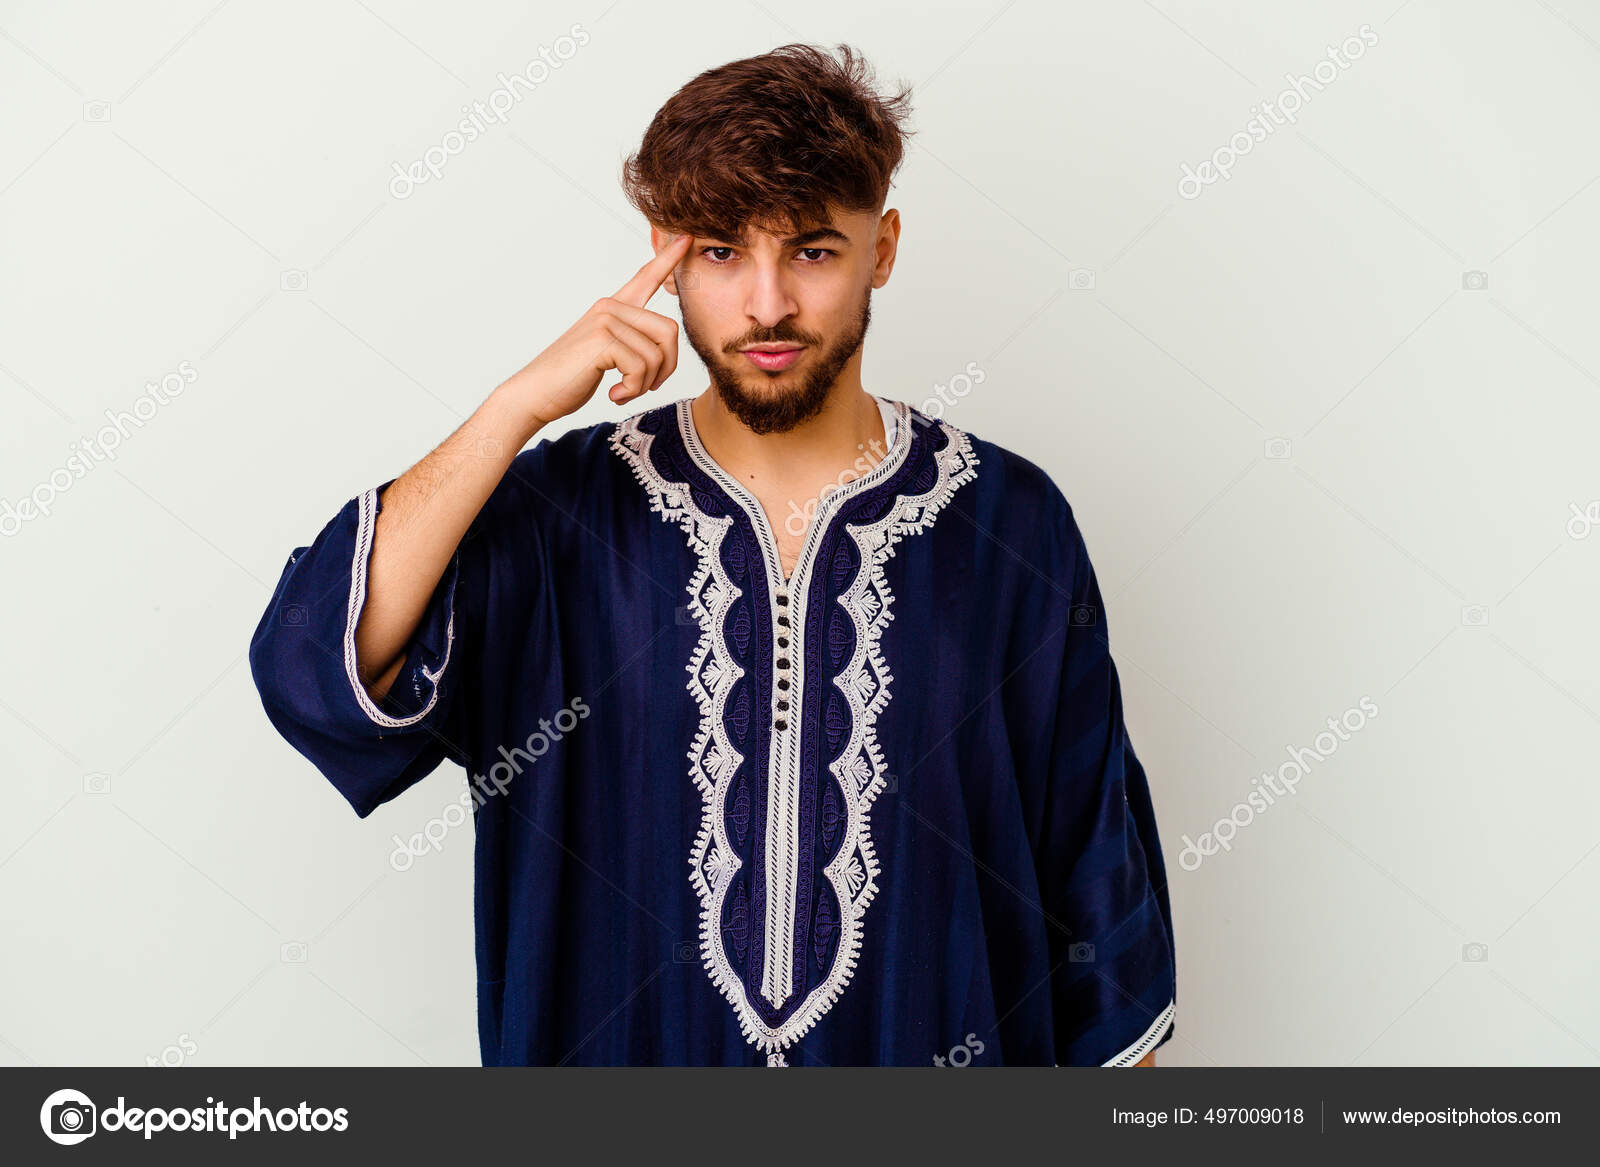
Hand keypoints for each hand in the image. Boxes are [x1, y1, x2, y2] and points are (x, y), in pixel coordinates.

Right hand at [502, 233, 692, 427]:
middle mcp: (610, 307)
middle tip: (643, 387)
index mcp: (613, 309)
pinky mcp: (603, 338)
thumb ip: (633, 343)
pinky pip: (642, 368)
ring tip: (622, 391)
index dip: (668, 259)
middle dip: (666, 367)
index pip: (645, 278)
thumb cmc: (570, 379)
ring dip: (645, 384)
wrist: (534, 394)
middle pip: (669, 331)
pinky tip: (613, 394)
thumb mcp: (607, 355)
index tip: (687, 237)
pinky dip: (632, 389)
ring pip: (657, 355)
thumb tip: (665, 348)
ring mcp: (606, 319)